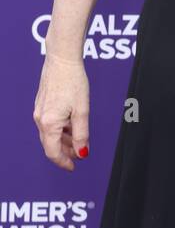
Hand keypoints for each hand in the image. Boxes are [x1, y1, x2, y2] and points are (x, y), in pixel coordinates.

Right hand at [33, 51, 90, 170]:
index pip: (53, 152)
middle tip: (80, 154)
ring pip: (51, 133)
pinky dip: (61, 129)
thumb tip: (82, 152)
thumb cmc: (73, 82)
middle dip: (66, 151)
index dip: (64, 162)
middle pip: (51, 144)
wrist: (61, 60)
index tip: (73, 167)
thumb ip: (82, 134)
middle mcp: (40, 119)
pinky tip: (72, 126)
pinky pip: (50, 123)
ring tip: (79, 140)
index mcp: (49, 123)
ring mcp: (39, 111)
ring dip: (64, 140)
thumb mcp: (82, 111)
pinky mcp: (42, 104)